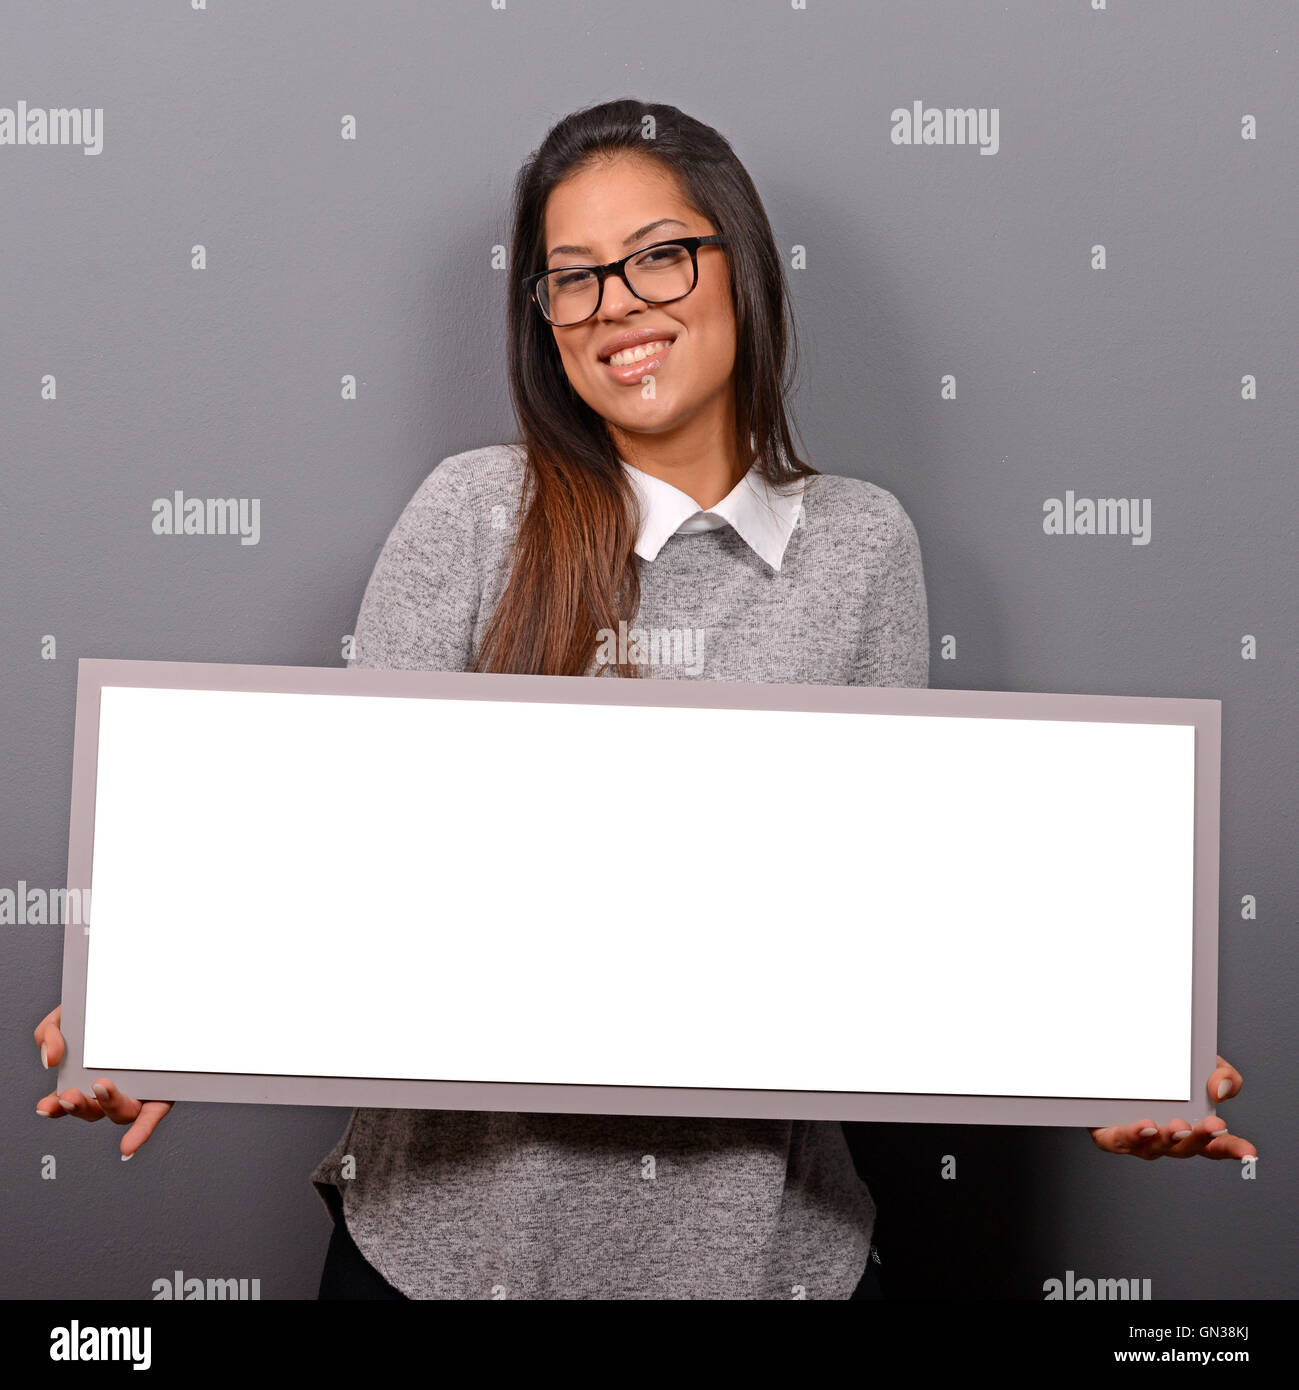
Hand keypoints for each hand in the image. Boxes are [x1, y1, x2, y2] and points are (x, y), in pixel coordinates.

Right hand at [34, 1005, 172, 1158]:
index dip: (54, 1107)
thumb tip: (50, 1058)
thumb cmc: (104, 1011)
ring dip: (108, 1105)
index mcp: (87, 1077)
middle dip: (77, 1106)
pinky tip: (128, 1147)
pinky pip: (152, 1114)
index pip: (66, 1101)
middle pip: (93, 1111)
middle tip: (68, 1095)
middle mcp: (112, 1091)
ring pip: (121, 1112)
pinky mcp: (162, 1091)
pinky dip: (140, 1131)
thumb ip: (51, 1033)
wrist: (146, 993)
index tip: (44, 1106)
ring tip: (100, 1086)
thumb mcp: (70, 1015)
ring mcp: (137, 1093)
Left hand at [1088, 1055, 1255, 1160]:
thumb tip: (1219, 1089)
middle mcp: (1165, 1138)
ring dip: (1167, 1138)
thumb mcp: (1198, 1064)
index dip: (1233, 1149)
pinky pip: (1119, 1140)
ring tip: (1177, 1126)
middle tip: (1213, 1126)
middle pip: (1186, 1147)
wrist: (1114, 1058)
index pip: (1217, 1144)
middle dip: (1200, 1138)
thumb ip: (1221, 1074)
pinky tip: (1144, 1126)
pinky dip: (1132, 1136)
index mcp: (1190, 1127)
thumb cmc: (1162, 1071)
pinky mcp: (1110, 1134)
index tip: (1251, 1152)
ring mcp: (1137, 1139)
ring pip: (1152, 1147)